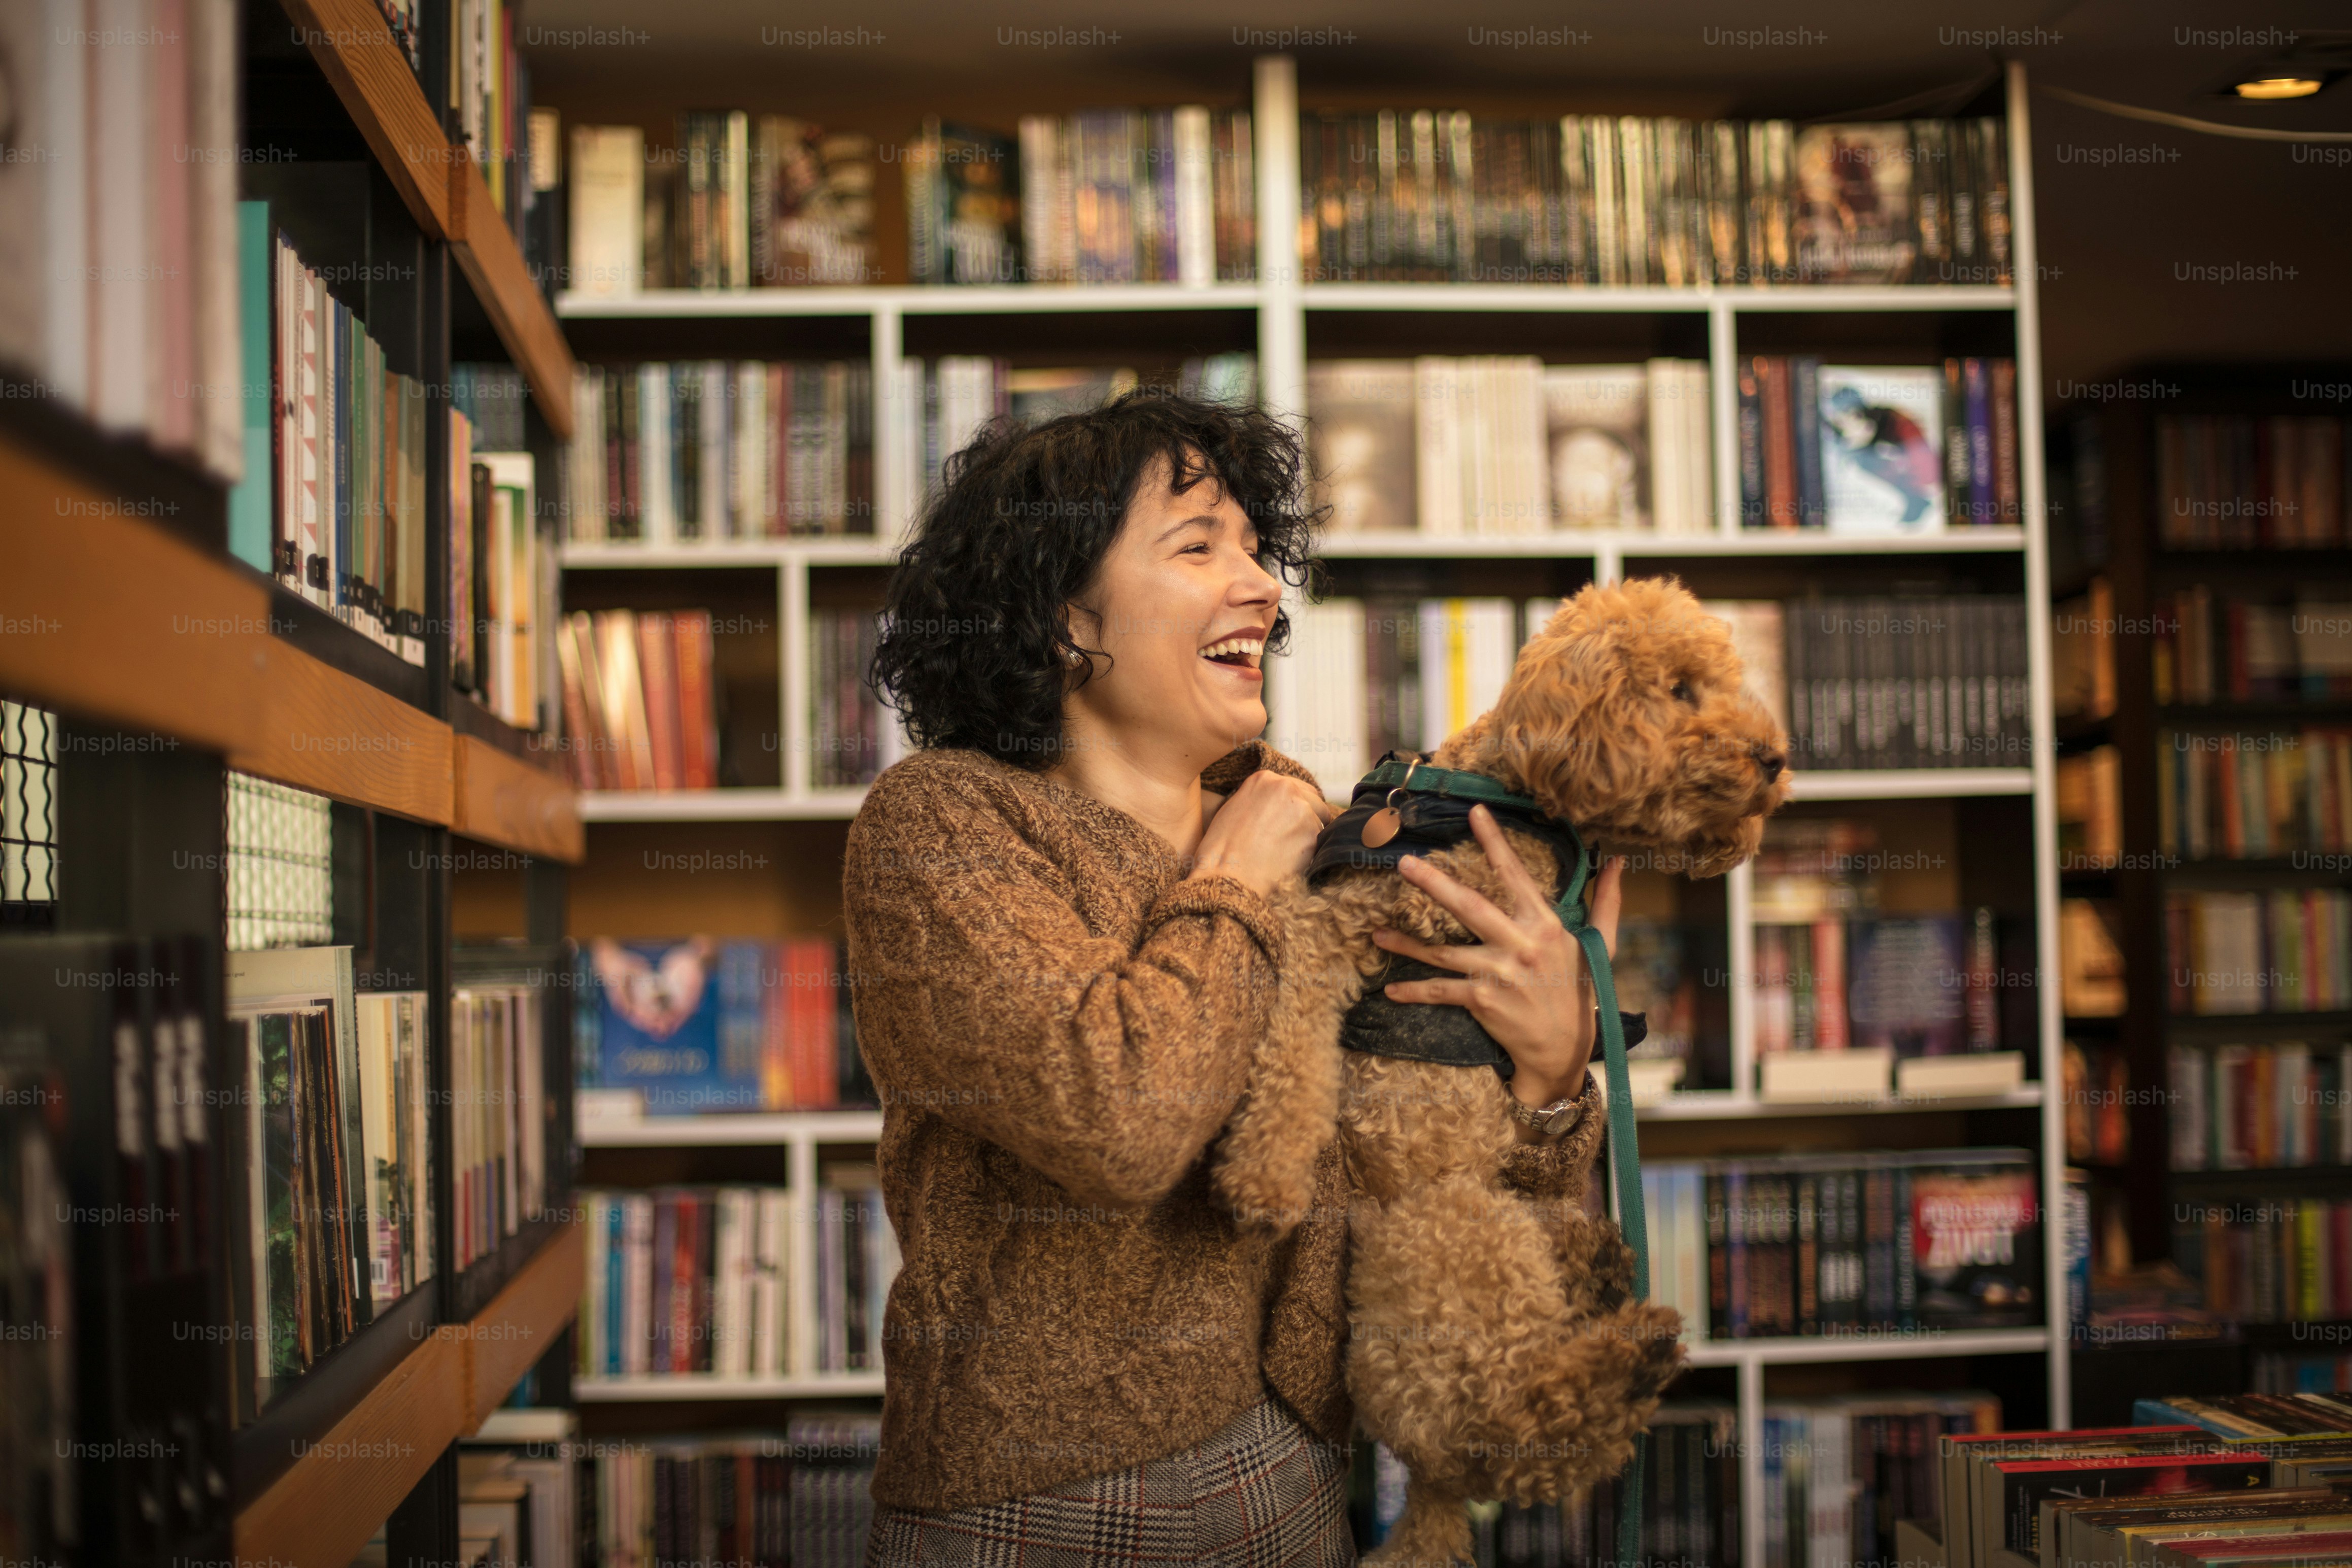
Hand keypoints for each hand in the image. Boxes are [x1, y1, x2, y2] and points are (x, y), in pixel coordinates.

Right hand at [1188, 771, 1336, 897]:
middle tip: (1290, 840)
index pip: (1296, 787)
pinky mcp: (1312, 833)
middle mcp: (1286, 787)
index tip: (1288, 823)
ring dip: (1309, 836)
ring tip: (1286, 853)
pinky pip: (1321, 842)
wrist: (1227, 876)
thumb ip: (1261, 800)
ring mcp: (1302, 809)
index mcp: (1265, 779)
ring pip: (1320, 821)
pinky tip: (1290, 862)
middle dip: (1307, 818)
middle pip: (1314, 800)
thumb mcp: (1235, 809)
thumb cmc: (1222, 849)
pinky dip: (1310, 853)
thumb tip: (1280, 807)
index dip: (1294, 808)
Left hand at [1371, 806, 1624, 1110]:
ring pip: (1444, 952)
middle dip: (1435, 884)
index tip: (1475, 812)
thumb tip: (1620, 861)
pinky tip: (1391, 987)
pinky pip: (1441, 992)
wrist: (1565, 1050)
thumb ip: (1607, 902)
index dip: (1495, 842)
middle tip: (1404, 863)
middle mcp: (1521, 946)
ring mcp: (1499, 974)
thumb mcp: (1602, 946)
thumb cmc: (1581, 993)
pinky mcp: (1483, 1001)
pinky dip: (1414, 991)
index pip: (1516, 876)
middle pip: (1470, 907)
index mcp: (1546, 926)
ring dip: (1408, 943)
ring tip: (1376, 932)